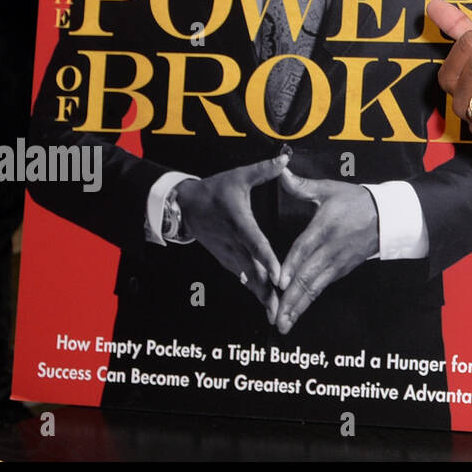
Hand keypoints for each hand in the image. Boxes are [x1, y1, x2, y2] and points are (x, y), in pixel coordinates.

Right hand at [174, 154, 286, 315]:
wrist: (184, 205)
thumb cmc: (215, 189)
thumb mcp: (238, 176)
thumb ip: (264, 170)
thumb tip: (286, 159)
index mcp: (238, 222)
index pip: (255, 243)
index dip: (267, 260)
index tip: (278, 276)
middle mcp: (232, 242)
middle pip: (253, 268)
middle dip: (267, 289)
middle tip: (280, 308)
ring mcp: (227, 252)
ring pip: (247, 276)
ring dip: (260, 294)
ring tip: (275, 313)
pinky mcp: (224, 258)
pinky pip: (241, 275)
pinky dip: (253, 288)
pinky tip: (263, 302)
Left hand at [274, 170, 378, 333]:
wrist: (388, 216)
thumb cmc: (356, 201)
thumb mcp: (330, 189)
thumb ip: (303, 185)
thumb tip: (280, 171)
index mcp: (326, 226)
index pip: (305, 247)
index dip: (293, 265)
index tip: (280, 283)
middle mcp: (331, 248)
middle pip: (309, 276)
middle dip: (291, 298)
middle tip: (276, 317)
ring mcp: (338, 262)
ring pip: (315, 287)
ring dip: (299, 306)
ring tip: (283, 323)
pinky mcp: (342, 270)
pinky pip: (322, 287)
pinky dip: (309, 301)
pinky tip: (296, 312)